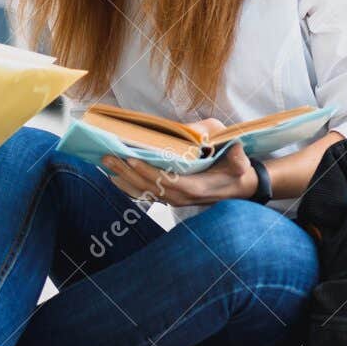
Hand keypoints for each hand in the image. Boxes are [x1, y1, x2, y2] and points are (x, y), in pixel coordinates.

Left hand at [101, 117, 255, 205]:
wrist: (240, 187)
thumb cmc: (236, 166)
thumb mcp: (239, 156)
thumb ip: (236, 154)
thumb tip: (221, 145)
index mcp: (198, 188)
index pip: (168, 182)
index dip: (149, 172)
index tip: (132, 159)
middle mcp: (183, 198)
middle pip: (150, 188)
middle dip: (128, 172)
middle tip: (108, 156)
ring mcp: (175, 200)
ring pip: (145, 192)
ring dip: (124, 178)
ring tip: (106, 163)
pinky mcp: (170, 197)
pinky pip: (146, 194)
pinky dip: (128, 187)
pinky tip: (114, 177)